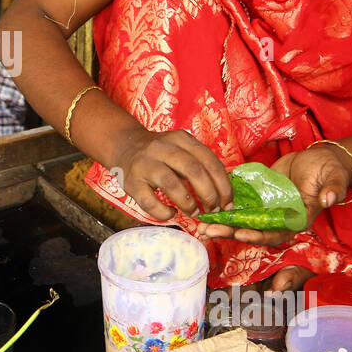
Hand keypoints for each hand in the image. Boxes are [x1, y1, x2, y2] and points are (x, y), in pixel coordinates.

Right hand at [109, 126, 232, 220]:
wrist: (124, 146)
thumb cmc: (161, 154)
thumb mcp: (181, 149)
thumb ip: (200, 165)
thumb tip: (223, 195)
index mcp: (180, 139)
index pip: (209, 160)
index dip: (222, 184)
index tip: (227, 202)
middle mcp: (162, 148)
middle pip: (193, 170)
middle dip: (209, 194)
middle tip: (213, 210)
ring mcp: (145, 164)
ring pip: (171, 183)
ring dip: (188, 202)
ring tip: (194, 212)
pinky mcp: (131, 182)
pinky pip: (149, 201)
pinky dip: (164, 212)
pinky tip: (171, 213)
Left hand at [195, 142, 351, 247]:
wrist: (320, 159)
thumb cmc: (330, 171)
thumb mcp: (334, 178)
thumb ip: (332, 189)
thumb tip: (329, 198)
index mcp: (296, 219)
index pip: (275, 233)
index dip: (258, 235)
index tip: (240, 234)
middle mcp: (279, 217)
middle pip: (253, 229)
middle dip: (230, 232)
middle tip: (209, 231)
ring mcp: (267, 207)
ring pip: (242, 219)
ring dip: (223, 223)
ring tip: (202, 224)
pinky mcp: (259, 195)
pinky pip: (240, 203)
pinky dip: (225, 205)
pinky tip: (207, 205)